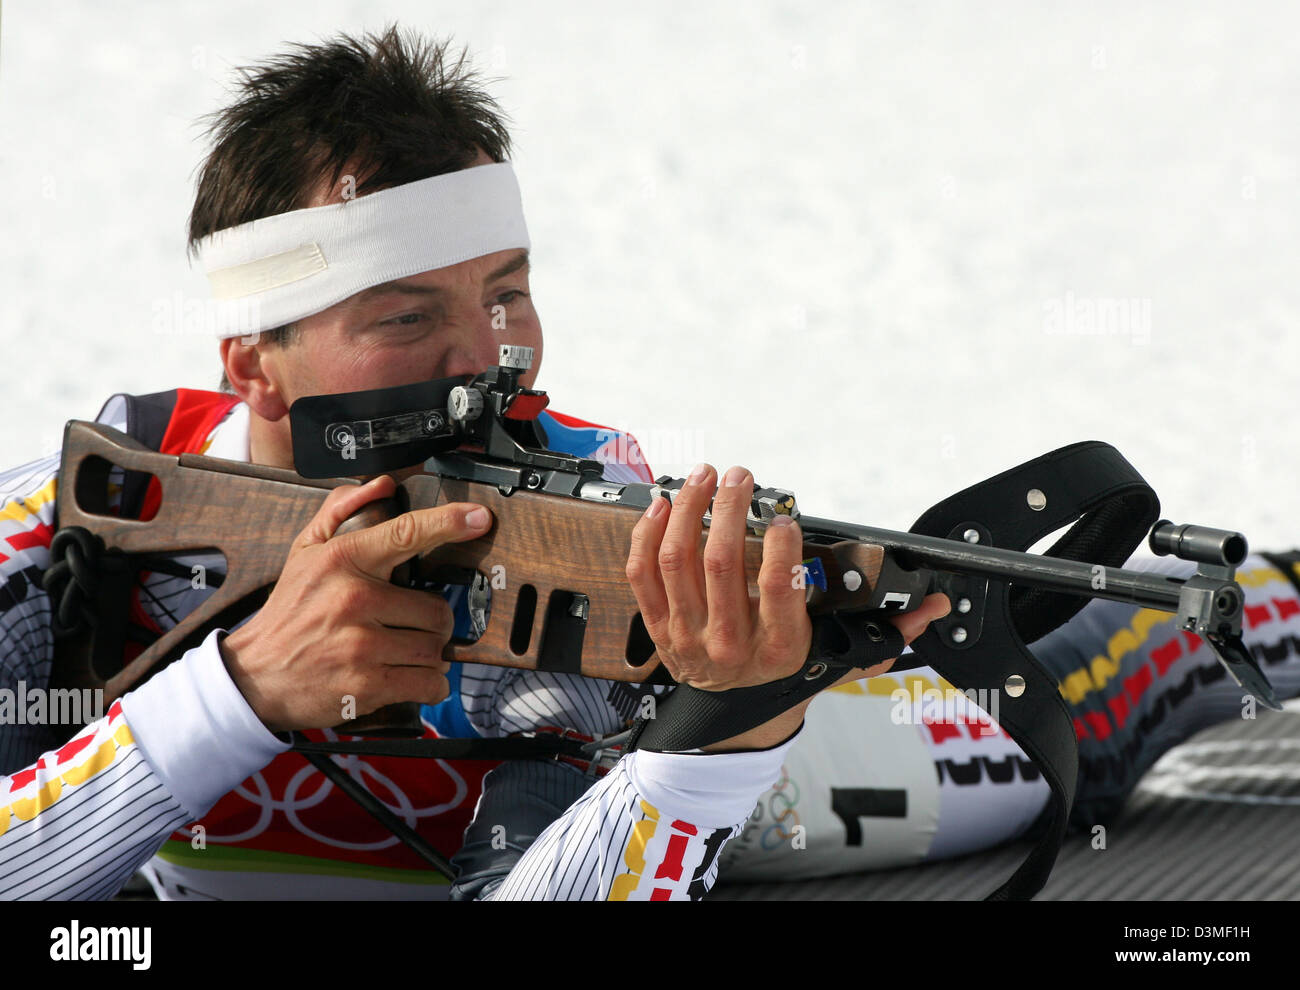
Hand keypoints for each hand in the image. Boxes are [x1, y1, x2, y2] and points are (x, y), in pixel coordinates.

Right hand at [219, 475, 492, 732]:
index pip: (407, 533)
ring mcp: (361, 644)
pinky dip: (429, 684)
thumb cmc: (289, 611)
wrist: (256, 675)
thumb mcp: (304, 551)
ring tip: (403, 652)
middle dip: (431, 621)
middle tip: (408, 625)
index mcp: (342, 560)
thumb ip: (341, 510)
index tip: (479, 518)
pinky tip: (408, 677)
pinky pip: (428, 682)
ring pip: (435, 648)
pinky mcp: (367, 684)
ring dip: (430, 654)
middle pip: (436, 608)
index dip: (449, 523)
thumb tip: (382, 485)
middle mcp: (354, 599)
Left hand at [626, 463, 949, 748]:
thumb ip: (885, 633)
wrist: (734, 711)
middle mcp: (730, 644)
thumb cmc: (784, 672)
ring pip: (678, 561)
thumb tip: (930, 608)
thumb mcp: (836, 658)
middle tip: (740, 477)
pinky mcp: (659, 626)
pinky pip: (644, 574)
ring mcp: (687, 635)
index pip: (778, 590)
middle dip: (728, 508)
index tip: (783, 518)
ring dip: (687, 510)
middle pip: (720, 563)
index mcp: (779, 649)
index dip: (780, 547)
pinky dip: (648, 535)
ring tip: (703, 477)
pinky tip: (662, 506)